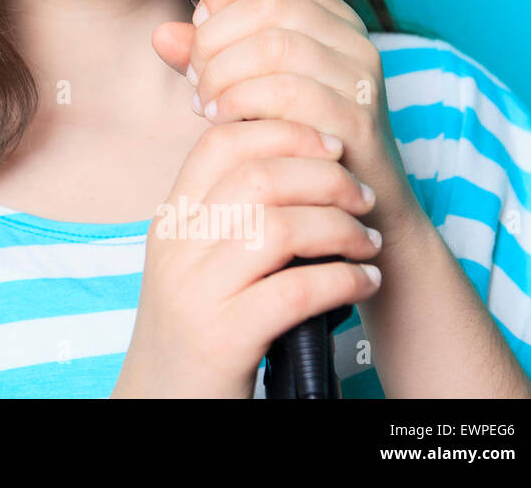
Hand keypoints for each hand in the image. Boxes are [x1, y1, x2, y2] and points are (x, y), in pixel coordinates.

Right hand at [112, 119, 382, 396]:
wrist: (163, 398)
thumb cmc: (196, 324)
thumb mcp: (194, 259)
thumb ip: (226, 212)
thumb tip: (296, 161)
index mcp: (172, 220)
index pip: (220, 142)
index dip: (283, 132)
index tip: (330, 147)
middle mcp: (177, 248)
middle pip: (256, 177)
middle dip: (325, 178)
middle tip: (363, 196)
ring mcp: (195, 293)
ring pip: (277, 228)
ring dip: (340, 229)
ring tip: (368, 242)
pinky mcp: (222, 338)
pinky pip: (293, 292)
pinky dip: (342, 281)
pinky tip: (364, 282)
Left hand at [151, 0, 427, 242]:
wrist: (357, 214)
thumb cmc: (294, 142)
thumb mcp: (245, 90)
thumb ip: (206, 59)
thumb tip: (162, 36)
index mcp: (331, 18)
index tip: (202, 28)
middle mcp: (353, 39)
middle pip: (270, 3)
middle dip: (215, 38)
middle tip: (196, 76)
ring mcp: (360, 79)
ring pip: (276, 45)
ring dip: (222, 74)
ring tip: (204, 102)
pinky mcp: (358, 121)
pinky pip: (288, 93)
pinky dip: (240, 102)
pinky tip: (221, 119)